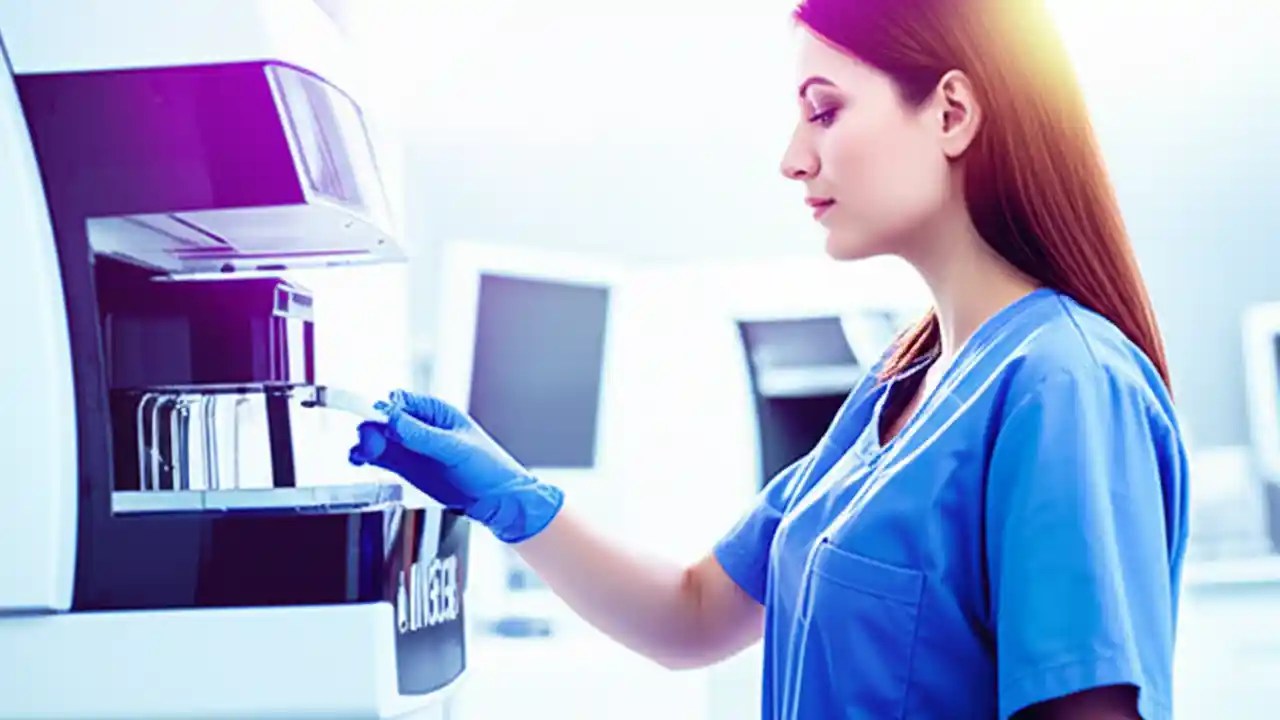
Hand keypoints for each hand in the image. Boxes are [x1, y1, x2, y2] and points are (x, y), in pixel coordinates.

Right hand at [348, 390, 563, 542]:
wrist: (499, 501)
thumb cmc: (489, 468)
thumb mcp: (456, 449)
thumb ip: (422, 436)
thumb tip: (392, 419)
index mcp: (436, 412)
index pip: (401, 402)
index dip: (384, 408)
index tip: (375, 420)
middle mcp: (421, 426)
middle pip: (383, 419)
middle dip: (372, 428)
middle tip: (370, 444)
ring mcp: (412, 447)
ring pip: (377, 438)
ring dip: (364, 443)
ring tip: (361, 456)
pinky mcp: (407, 467)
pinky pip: (380, 457)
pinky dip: (366, 457)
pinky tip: (359, 460)